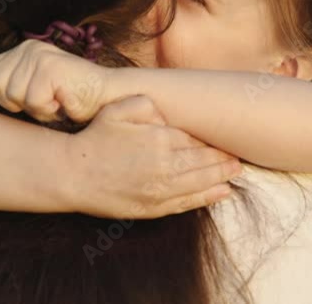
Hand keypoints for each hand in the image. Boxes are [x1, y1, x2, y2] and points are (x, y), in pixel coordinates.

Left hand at [0, 40, 112, 121]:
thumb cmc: (69, 101)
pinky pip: (33, 102)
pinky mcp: (49, 69)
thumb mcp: (31, 89)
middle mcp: (28, 48)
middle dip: (17, 104)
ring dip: (35, 109)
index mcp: (21, 50)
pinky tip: (63, 102)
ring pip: (12, 96)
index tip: (26, 99)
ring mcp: (38, 56)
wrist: (107, 98)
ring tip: (55, 100)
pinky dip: (48, 111)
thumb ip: (8, 86)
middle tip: (44, 100)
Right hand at [62, 95, 241, 218]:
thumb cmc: (95, 138)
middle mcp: (165, 166)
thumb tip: (167, 112)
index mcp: (160, 139)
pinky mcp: (153, 207)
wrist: (72, 173)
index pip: (197, 140)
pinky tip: (222, 192)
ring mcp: (160, 190)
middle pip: (205, 162)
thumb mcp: (118, 109)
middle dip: (224, 159)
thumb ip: (147, 104)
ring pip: (201, 183)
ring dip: (222, 177)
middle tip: (239, 155)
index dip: (213, 140)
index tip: (226, 136)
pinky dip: (208, 197)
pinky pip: (187, 203)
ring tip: (237, 171)